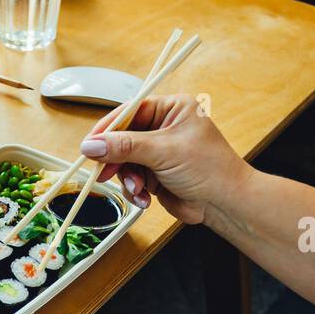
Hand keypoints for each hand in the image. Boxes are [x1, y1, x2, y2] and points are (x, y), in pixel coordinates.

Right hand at [78, 95, 252, 225]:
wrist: (225, 203)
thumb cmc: (209, 168)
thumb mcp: (164, 151)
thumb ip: (125, 147)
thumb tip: (91, 144)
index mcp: (171, 109)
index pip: (129, 111)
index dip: (108, 128)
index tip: (89, 144)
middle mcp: (163, 128)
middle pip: (122, 138)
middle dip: (116, 159)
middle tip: (105, 173)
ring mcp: (158, 152)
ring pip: (124, 162)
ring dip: (127, 179)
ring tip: (139, 190)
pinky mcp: (155, 174)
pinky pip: (131, 179)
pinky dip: (134, 191)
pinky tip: (145, 199)